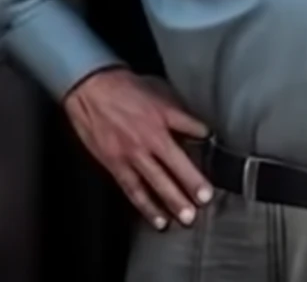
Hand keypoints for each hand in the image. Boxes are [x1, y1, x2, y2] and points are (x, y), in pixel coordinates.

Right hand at [64, 68, 213, 230]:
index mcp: (162, 113)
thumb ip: (173, 108)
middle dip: (192, 183)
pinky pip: (134, 189)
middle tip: (206, 198)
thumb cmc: (123, 86)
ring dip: (173, 201)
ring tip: (187, 217)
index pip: (192, 127)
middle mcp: (150, 135)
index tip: (215, 147)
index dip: (205, 137)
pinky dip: (147, 206)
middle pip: (176, 163)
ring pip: (157, 182)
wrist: (91, 90)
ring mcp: (132, 152)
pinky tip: (158, 219)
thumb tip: (190, 124)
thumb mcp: (155, 87)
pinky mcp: (116, 164)